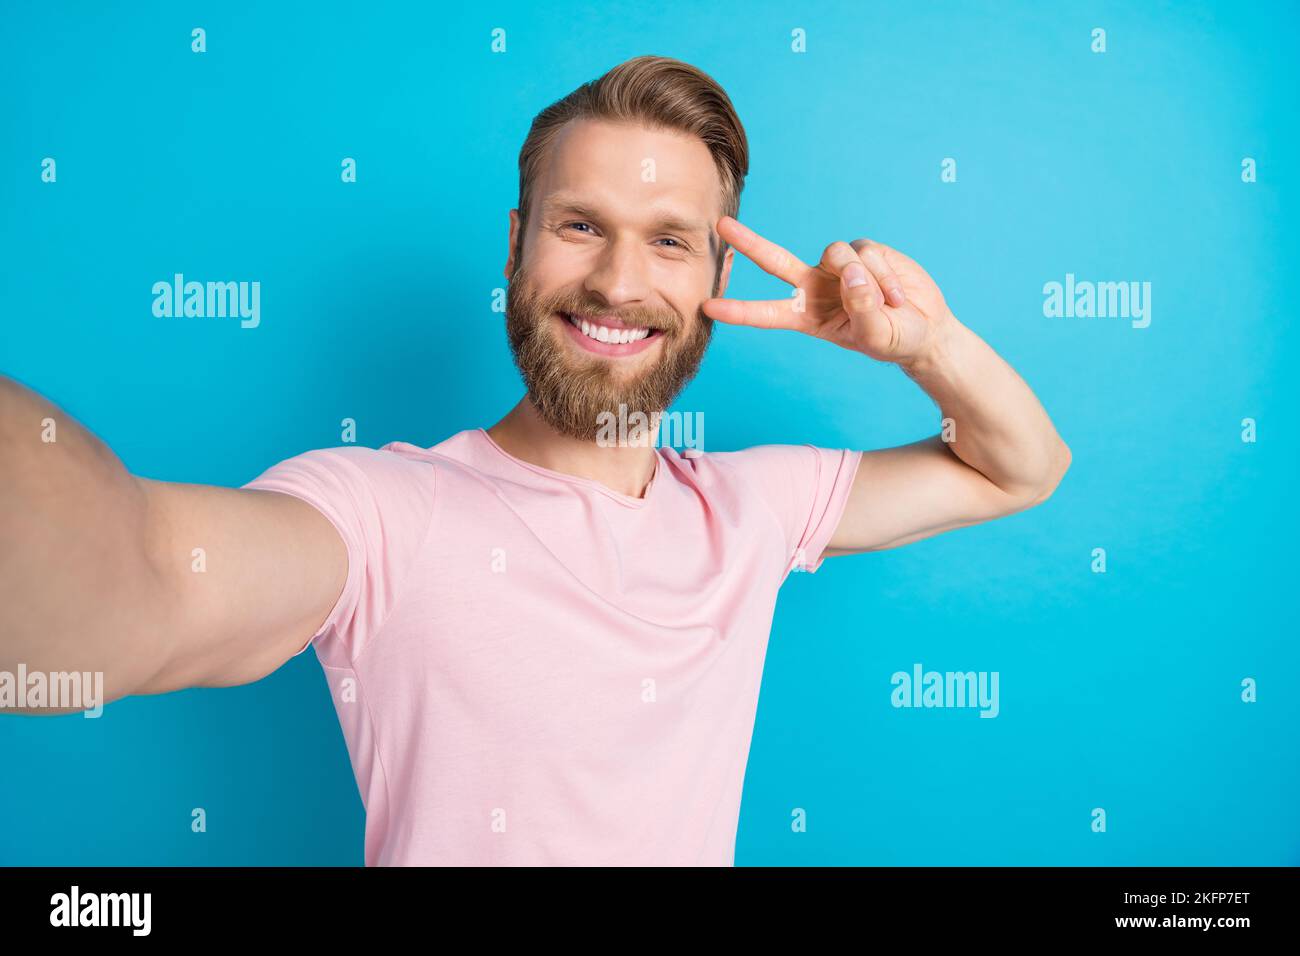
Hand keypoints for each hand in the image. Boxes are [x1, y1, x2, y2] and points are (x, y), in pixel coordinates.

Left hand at [702, 216, 953, 365]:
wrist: (923, 328)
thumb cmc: (894, 340)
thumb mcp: (877, 336)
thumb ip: (864, 309)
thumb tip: (852, 272)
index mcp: (806, 316)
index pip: (766, 313)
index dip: (738, 310)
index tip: (707, 307)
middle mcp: (814, 287)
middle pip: (775, 261)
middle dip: (749, 243)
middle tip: (721, 225)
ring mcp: (836, 267)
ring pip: (838, 255)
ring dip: (867, 280)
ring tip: (889, 303)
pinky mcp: (862, 251)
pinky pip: (867, 252)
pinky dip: (885, 274)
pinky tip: (898, 293)